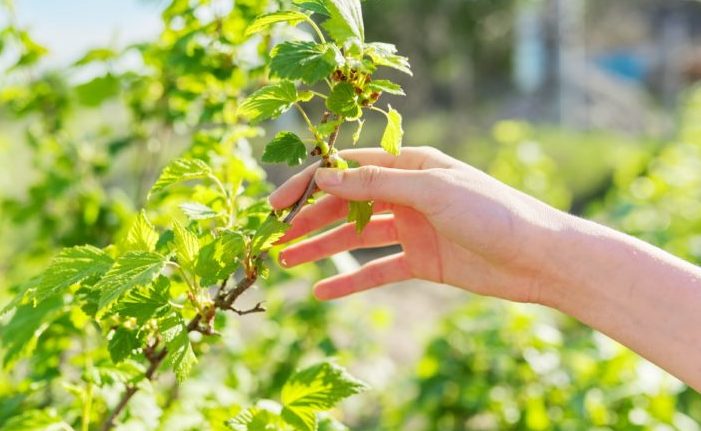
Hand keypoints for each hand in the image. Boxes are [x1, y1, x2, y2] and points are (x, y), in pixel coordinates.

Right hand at [269, 147, 568, 302]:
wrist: (538, 257)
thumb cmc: (491, 211)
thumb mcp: (431, 191)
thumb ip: (376, 186)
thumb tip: (324, 177)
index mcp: (410, 166)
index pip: (349, 171)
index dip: (311, 184)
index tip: (279, 202)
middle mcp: (408, 194)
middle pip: (347, 205)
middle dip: (310, 220)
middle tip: (275, 237)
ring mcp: (413, 229)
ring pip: (356, 238)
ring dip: (321, 249)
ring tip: (285, 261)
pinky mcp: (422, 261)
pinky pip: (378, 270)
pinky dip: (350, 281)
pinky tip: (321, 292)